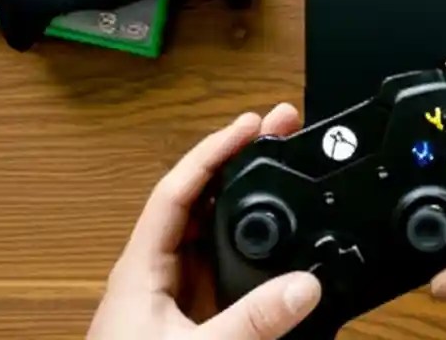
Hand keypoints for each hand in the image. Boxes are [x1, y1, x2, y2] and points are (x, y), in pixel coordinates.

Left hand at [88, 105, 321, 339]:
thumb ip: (250, 322)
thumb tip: (304, 285)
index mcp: (141, 272)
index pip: (177, 192)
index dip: (214, 153)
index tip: (251, 125)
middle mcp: (157, 278)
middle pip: (201, 204)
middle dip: (241, 164)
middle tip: (282, 131)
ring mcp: (177, 301)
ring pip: (216, 237)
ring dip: (251, 201)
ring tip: (287, 167)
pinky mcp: (195, 323)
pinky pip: (229, 272)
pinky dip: (257, 248)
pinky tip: (283, 239)